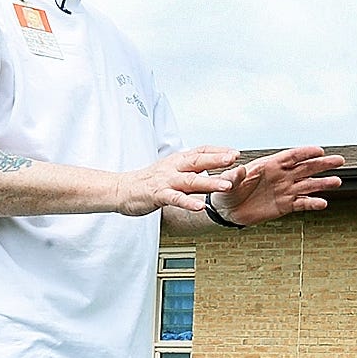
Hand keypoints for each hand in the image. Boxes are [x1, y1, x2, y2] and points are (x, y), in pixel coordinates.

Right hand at [116, 147, 239, 215]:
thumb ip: (193, 171)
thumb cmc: (150, 182)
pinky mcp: (158, 195)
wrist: (121, 189)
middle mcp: (174, 168)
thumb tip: (214, 169)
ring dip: (209, 182)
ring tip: (227, 186)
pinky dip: (188, 202)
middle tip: (234, 159)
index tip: (235, 153)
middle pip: (198, 161)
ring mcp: (166, 181)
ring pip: (190, 181)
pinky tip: (200, 206)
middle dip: (217, 160)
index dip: (217, 151)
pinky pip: (175, 199)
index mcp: (178, 161)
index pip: (200, 151)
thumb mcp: (173, 171)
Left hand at [207, 145, 345, 226]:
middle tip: (339, 160)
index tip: (319, 150)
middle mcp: (281, 176)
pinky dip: (312, 203)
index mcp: (269, 165)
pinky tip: (322, 203)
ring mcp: (286, 190)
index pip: (291, 157)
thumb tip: (240, 169)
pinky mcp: (286, 205)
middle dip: (323, 164)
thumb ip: (235, 176)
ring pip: (308, 185)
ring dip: (323, 184)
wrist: (228, 210)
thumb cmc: (227, 191)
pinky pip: (302, 203)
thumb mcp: (227, 181)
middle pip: (306, 168)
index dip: (305, 153)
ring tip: (337, 182)